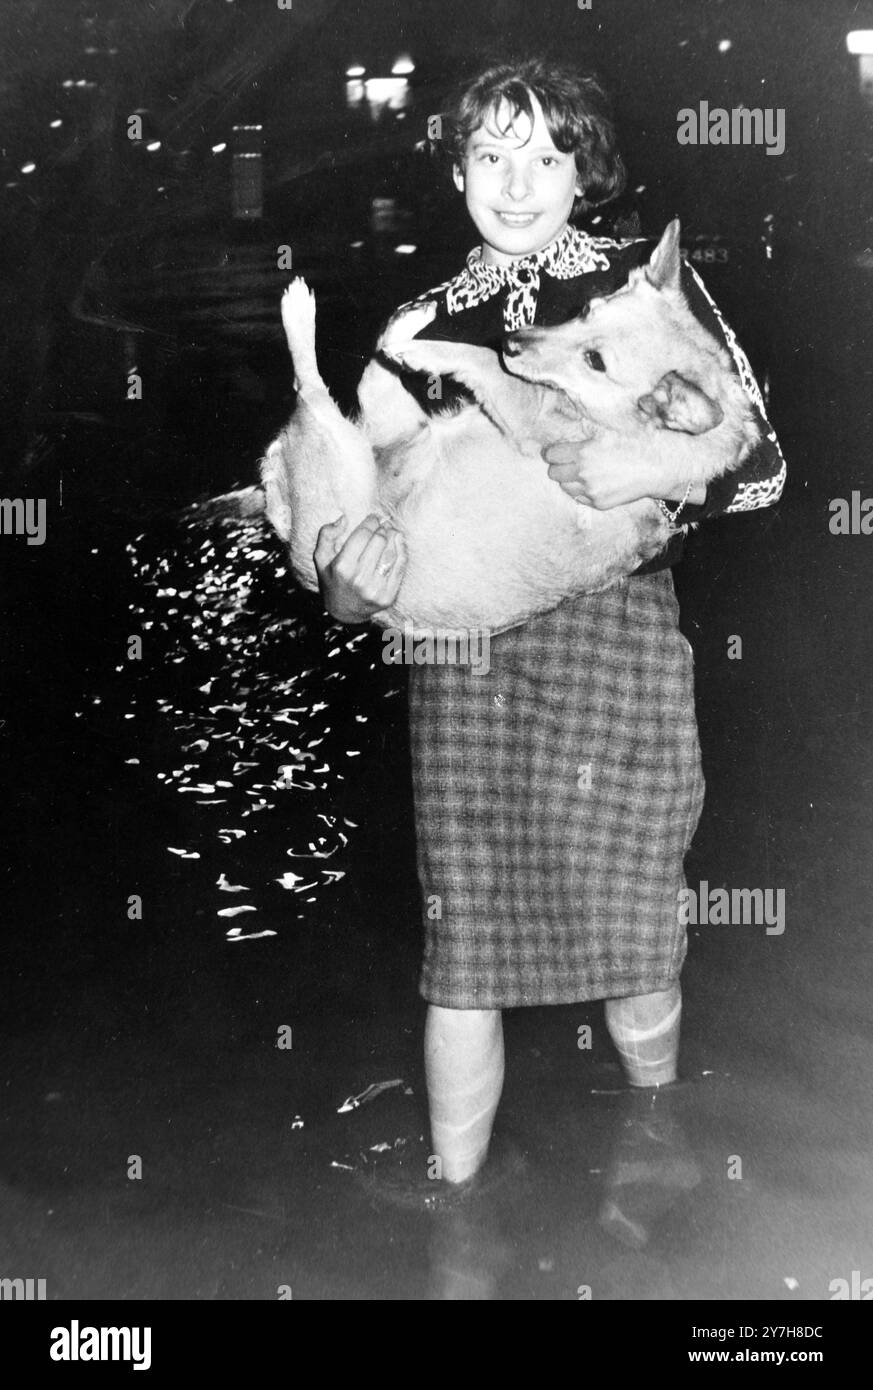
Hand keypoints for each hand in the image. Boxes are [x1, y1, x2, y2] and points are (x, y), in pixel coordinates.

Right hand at [314, 513, 406, 623]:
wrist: (344, 612)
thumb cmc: (333, 580)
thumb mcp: (321, 558)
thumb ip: (326, 535)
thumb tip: (343, 519)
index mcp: (342, 567)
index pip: (363, 535)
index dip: (370, 522)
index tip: (373, 518)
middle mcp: (359, 579)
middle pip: (379, 541)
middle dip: (382, 528)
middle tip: (383, 524)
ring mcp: (375, 589)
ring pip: (391, 552)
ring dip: (394, 537)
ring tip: (391, 531)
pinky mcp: (388, 596)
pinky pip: (400, 567)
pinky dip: (402, 550)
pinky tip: (399, 541)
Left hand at [543, 439, 704, 508]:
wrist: (657, 468)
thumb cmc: (636, 444)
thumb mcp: (608, 432)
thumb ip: (585, 436)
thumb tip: (567, 435)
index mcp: (584, 451)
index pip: (551, 454)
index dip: (552, 451)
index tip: (556, 450)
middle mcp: (584, 473)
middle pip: (553, 473)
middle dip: (558, 466)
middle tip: (568, 461)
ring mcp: (591, 491)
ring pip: (564, 487)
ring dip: (569, 479)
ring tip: (582, 472)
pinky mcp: (599, 504)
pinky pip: (578, 498)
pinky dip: (581, 491)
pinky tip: (593, 483)